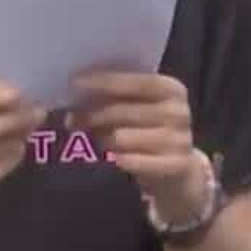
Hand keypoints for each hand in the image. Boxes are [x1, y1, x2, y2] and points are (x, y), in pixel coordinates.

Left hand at [67, 72, 205, 217]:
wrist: (179, 169)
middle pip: (124, 110)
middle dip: (92, 114)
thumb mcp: (140, 107)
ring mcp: (180, 140)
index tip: (76, 82)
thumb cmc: (150, 129)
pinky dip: (119, 159)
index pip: (137, 82)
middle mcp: (179, 112)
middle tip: (71, 119)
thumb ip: (115, 96)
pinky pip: (133, 162)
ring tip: (95, 138)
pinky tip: (113, 157)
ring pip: (123, 137)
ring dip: (102, 138)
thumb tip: (77, 89)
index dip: (105, 82)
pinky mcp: (175, 166)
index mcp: (172, 89)